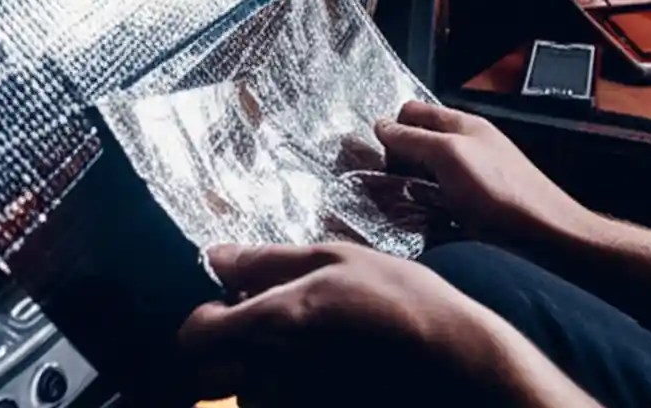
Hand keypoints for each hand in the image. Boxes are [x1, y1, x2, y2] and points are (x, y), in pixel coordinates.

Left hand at [178, 242, 487, 406]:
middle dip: (222, 350)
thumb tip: (215, 256)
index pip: (193, 334)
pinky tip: (322, 372)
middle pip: (205, 374)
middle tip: (257, 329)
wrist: (457, 361)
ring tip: (300, 350)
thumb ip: (268, 261)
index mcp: (271, 322)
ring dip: (254, 375)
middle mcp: (271, 372)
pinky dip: (285, 394)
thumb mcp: (337, 259)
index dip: (203, 318)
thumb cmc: (400, 300)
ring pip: (243, 395)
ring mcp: (292, 402)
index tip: (228, 303)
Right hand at [375, 101, 597, 245]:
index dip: (392, 132)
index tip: (386, 161)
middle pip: (417, 141)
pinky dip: (429, 203)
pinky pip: (441, 194)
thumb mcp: (449, 155)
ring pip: (427, 170)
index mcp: (461, 124)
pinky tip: (431, 218)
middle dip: (399, 159)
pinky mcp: (477, 201)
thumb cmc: (501, 193)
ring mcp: (473, 173)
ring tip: (412, 203)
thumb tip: (381, 127)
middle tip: (396, 184)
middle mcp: (466, 144)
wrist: (544, 234)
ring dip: (412, 184)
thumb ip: (413, 138)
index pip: (410, 112)